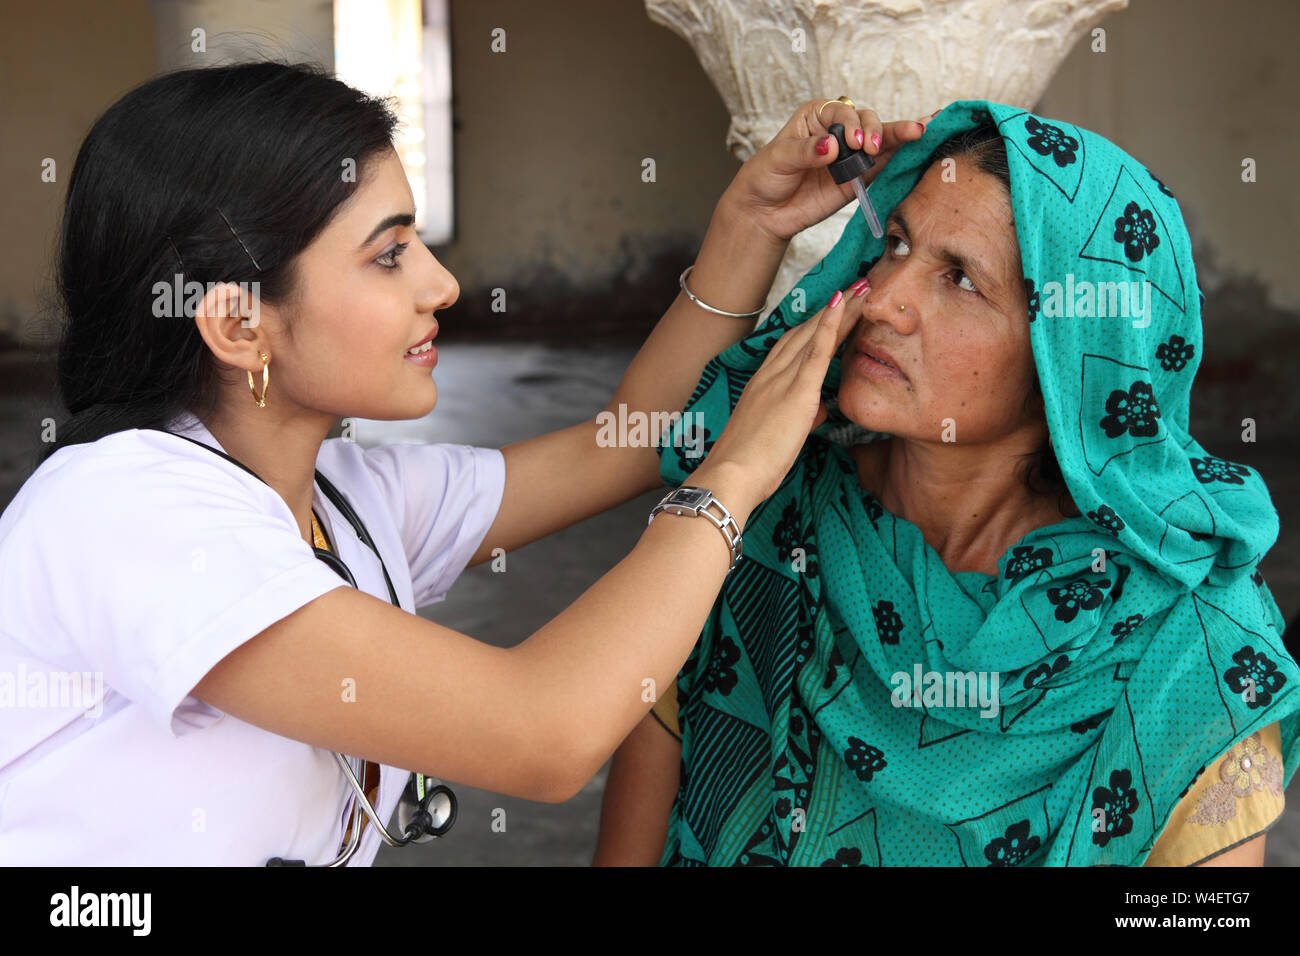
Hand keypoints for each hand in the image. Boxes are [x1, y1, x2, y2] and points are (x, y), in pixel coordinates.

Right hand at [700, 279, 866, 503]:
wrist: (731, 476)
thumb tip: (818, 410)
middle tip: (854, 286)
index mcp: (761, 386)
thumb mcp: (775, 436)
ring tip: (862, 287)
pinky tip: (844, 304)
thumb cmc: (747, 466)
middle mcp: (769, 375)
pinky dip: (830, 325)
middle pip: (804, 333)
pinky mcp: (796, 392)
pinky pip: (816, 351)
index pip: (791, 347)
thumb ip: (798, 417)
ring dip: (840, 309)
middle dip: (830, 309)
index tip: (831, 309)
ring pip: (813, 334)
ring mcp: (781, 380)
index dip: (812, 326)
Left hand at [722, 100, 931, 244]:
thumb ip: (806, 151)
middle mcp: (838, 132)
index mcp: (817, 116)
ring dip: (898, 135)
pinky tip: (918, 144)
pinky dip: (899, 157)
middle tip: (869, 148)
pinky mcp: (858, 179)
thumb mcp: (779, 158)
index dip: (849, 124)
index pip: (842, 112)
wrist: (764, 212)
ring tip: (917, 132)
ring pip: (881, 140)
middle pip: (867, 121)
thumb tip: (833, 147)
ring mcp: (850, 156)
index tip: (850, 143)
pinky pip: (882, 166)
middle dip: (875, 130)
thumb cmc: (766, 176)